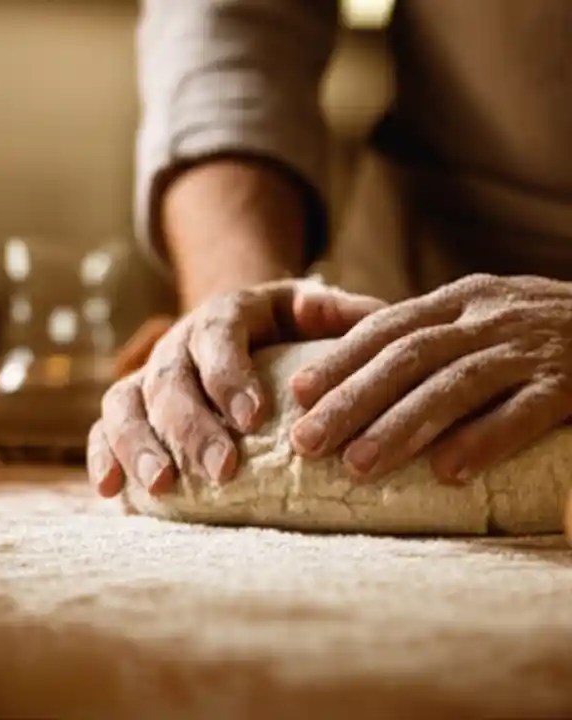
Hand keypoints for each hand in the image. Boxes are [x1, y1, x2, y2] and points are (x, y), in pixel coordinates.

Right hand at [88, 279, 386, 497]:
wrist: (239, 329)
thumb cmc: (290, 330)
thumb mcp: (317, 310)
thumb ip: (340, 312)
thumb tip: (362, 314)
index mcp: (224, 314)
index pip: (220, 335)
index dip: (230, 374)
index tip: (253, 417)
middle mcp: (176, 343)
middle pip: (170, 379)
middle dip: (191, 426)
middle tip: (220, 470)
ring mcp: (147, 376)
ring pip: (125, 403)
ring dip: (139, 444)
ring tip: (162, 486)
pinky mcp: (130, 408)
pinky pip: (104, 428)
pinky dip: (103, 457)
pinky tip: (110, 492)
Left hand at [287, 274, 571, 483]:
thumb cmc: (544, 331)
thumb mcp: (485, 317)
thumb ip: (429, 338)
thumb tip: (344, 378)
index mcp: (462, 299)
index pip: (386, 327)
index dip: (339, 359)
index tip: (297, 395)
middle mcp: (491, 317)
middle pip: (408, 356)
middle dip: (352, 400)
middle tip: (306, 442)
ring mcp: (533, 348)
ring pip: (456, 384)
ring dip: (401, 427)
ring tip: (358, 466)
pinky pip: (526, 412)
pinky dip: (484, 440)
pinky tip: (447, 472)